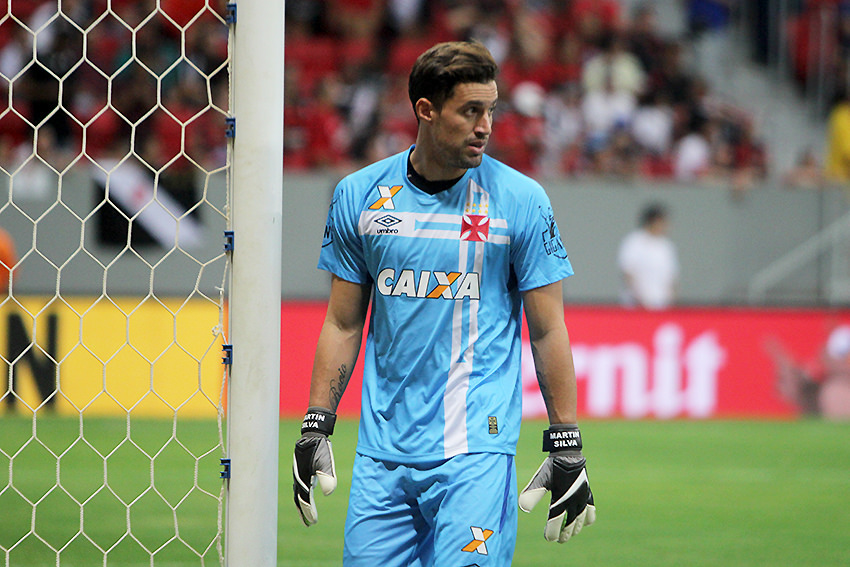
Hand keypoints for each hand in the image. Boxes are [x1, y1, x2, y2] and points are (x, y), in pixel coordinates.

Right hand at [292, 408, 337, 525]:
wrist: (313, 433)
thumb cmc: (319, 447)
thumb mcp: (325, 460)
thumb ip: (327, 475)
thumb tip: (329, 493)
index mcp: (302, 478)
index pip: (304, 499)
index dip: (308, 512)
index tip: (313, 523)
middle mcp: (299, 477)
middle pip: (299, 498)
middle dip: (304, 511)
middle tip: (308, 523)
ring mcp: (300, 472)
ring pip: (299, 492)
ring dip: (302, 503)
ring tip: (306, 512)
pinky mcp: (303, 468)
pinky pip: (301, 484)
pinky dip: (303, 492)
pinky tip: (308, 491)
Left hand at [518, 426, 595, 542]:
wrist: (567, 451)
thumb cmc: (552, 466)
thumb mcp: (541, 478)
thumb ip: (533, 493)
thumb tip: (523, 508)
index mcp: (561, 498)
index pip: (556, 521)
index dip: (552, 532)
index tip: (548, 538)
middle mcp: (574, 500)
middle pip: (571, 523)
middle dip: (565, 533)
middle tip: (559, 540)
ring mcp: (582, 496)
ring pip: (582, 519)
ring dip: (576, 528)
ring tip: (572, 533)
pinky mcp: (587, 492)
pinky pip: (591, 509)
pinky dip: (588, 518)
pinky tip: (585, 521)